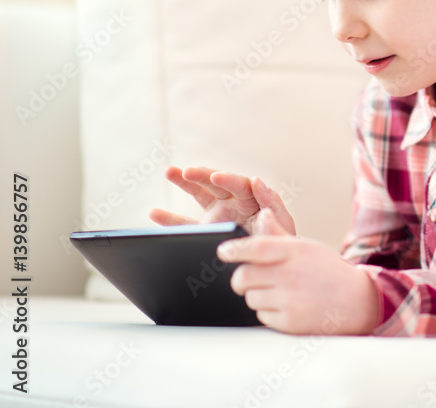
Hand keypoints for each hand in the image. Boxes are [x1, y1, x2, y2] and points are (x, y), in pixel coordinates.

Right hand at [148, 165, 296, 235]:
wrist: (274, 266)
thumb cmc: (280, 242)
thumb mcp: (281, 223)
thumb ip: (271, 203)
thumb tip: (257, 180)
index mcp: (252, 199)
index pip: (239, 184)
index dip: (227, 179)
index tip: (216, 176)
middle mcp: (233, 202)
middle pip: (215, 183)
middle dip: (201, 175)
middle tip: (187, 171)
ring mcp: (218, 214)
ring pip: (199, 194)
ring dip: (184, 182)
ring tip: (169, 171)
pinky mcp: (206, 230)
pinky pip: (186, 224)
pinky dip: (170, 219)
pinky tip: (154, 213)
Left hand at [219, 209, 379, 335]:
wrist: (357, 301)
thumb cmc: (328, 270)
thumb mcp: (307, 247)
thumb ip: (279, 235)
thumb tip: (261, 214)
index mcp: (296, 251)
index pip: (256, 247)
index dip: (235, 249)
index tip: (223, 251)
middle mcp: (291, 275)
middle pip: (243, 277)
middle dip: (239, 278)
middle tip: (244, 278)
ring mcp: (290, 300)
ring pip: (250, 297)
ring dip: (255, 294)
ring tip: (275, 291)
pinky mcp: (289, 321)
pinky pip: (261, 315)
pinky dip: (267, 310)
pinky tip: (284, 304)